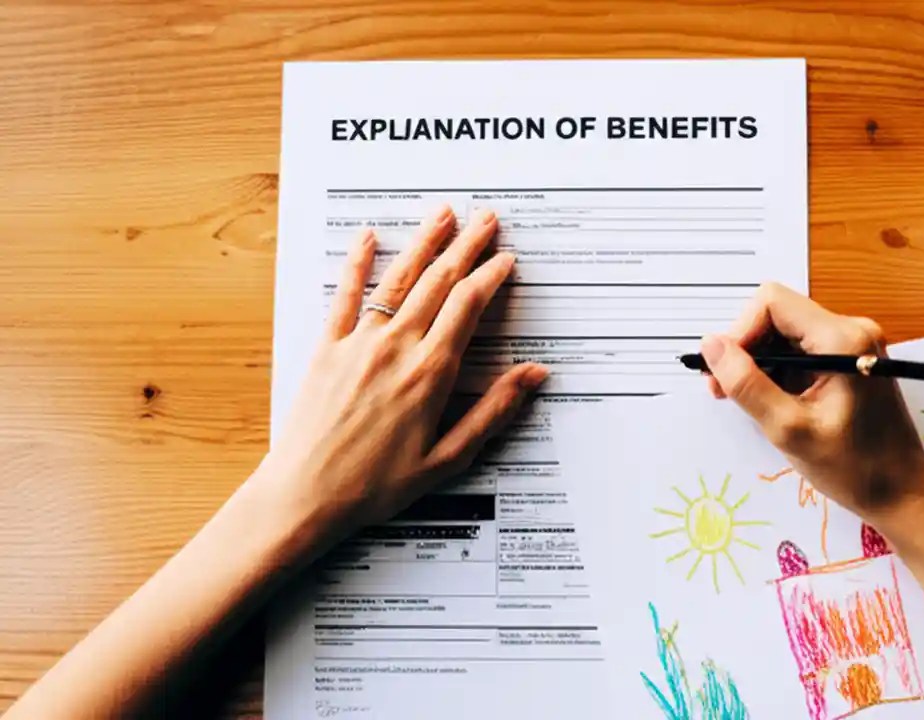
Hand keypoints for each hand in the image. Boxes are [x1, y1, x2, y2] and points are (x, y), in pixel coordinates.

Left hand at [254, 205, 545, 550]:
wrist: (306, 495)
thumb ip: (494, 412)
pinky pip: (345, 296)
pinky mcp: (327, 349)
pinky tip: (367, 237)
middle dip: (466, 247)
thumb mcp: (449, 459)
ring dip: (424, 242)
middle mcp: (396, 349)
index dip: (489, 277)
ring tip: (443, 214)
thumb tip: (533, 376)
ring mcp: (359, 344)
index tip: (505, 259)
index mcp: (430, 375)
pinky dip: (357, 263)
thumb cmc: (376, 486)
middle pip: (439, 283)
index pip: (468, 307)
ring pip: (399, 280)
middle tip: (486, 219)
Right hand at [701, 283, 923, 526]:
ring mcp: (852, 345)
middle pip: (777, 316)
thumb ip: (747, 384)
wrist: (903, 494)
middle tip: (722, 390)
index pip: (772, 303)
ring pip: (785, 334)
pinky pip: (801, 351)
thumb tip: (712, 346)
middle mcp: (850, 330)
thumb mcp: (790, 429)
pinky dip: (778, 373)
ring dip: (759, 363)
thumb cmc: (855, 468)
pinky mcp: (850, 360)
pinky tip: (770, 403)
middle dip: (745, 349)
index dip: (740, 331)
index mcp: (842, 339)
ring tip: (744, 401)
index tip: (723, 371)